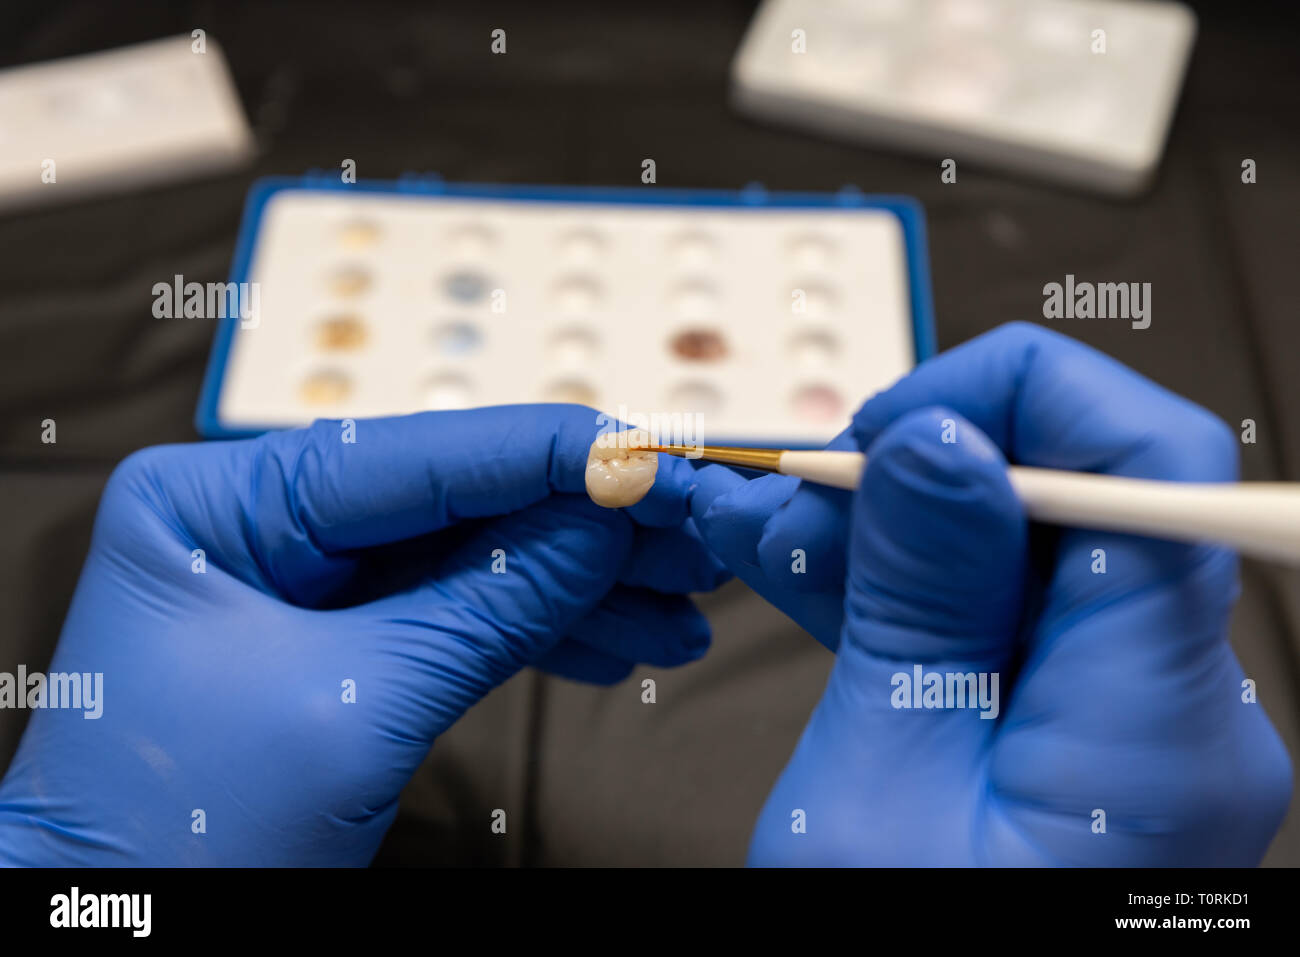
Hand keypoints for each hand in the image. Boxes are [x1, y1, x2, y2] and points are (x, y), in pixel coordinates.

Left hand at [0, 405, 725, 864]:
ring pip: (469, 562)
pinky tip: (619, 644)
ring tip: (677, 606)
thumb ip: (487, 604)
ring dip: (578, 586)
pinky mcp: (339, 642)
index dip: (545, 455)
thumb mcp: (354, 708)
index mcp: (218, 504)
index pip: (412, 456)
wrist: (134, 946)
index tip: (649, 453)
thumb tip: (603, 523)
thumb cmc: (188, 833)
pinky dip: (539, 633)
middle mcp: (258, 523)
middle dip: (579, 529)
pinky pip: (455, 616)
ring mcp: (299, 583)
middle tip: (688, 533)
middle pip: (454, 504)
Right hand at [692, 322, 1291, 864]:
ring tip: (767, 520)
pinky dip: (901, 596)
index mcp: (1157, 722)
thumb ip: (920, 606)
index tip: (891, 429)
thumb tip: (945, 446)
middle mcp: (1168, 711)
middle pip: (1070, 502)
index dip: (1014, 401)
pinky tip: (810, 572)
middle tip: (795, 481)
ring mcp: (1120, 724)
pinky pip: (993, 627)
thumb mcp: (880, 789)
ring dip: (884, 531)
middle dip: (915, 468)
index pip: (1150, 462)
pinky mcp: (1070, 737)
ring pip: (1011, 562)